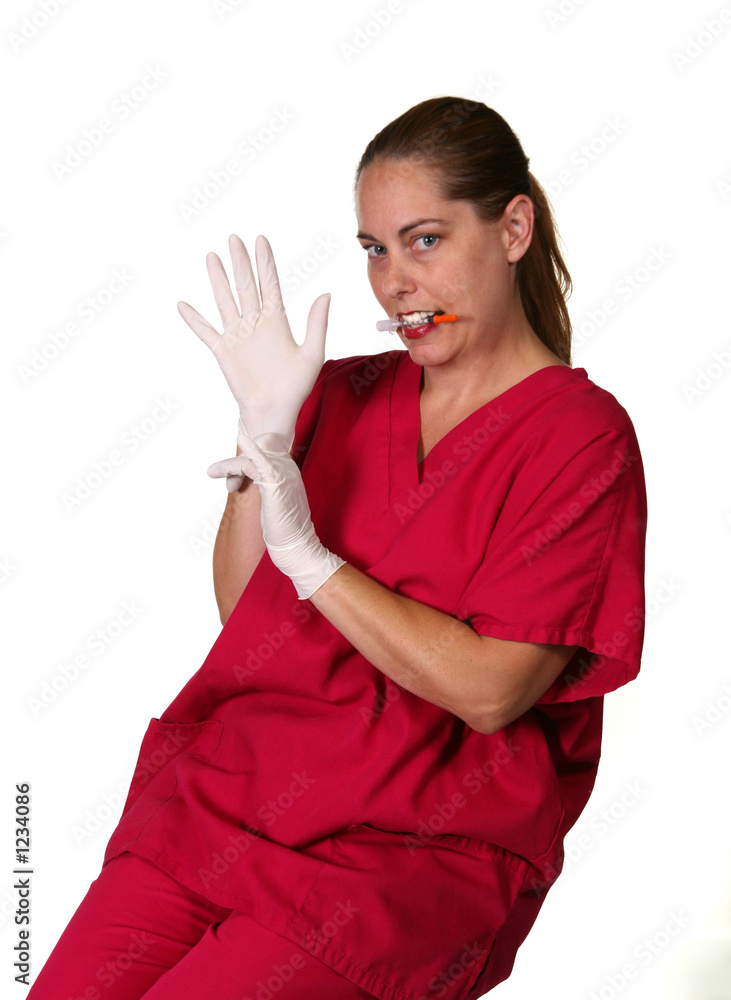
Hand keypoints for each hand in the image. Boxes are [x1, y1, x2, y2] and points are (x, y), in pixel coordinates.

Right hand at [177, 234, 329, 445]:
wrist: (275, 412)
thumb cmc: (295, 387)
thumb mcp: (312, 354)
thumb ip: (317, 324)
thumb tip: (325, 294)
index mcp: (277, 322)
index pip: (270, 285)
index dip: (265, 263)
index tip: (260, 240)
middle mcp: (255, 324)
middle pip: (246, 286)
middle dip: (240, 262)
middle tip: (234, 238)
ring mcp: (238, 336)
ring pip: (226, 301)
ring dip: (218, 280)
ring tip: (212, 257)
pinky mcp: (224, 352)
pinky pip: (206, 332)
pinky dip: (194, 319)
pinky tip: (183, 305)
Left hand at [207, 432, 344, 598]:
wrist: (298, 548)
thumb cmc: (287, 530)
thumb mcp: (277, 502)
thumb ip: (269, 487)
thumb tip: (255, 482)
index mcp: (288, 470)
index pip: (269, 444)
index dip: (250, 444)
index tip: (236, 443)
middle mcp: (288, 468)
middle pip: (264, 442)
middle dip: (242, 443)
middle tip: (222, 456)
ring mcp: (283, 475)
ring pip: (254, 454)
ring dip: (229, 463)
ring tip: (211, 472)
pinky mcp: (276, 485)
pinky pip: (261, 462)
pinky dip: (250, 450)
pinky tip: (241, 440)